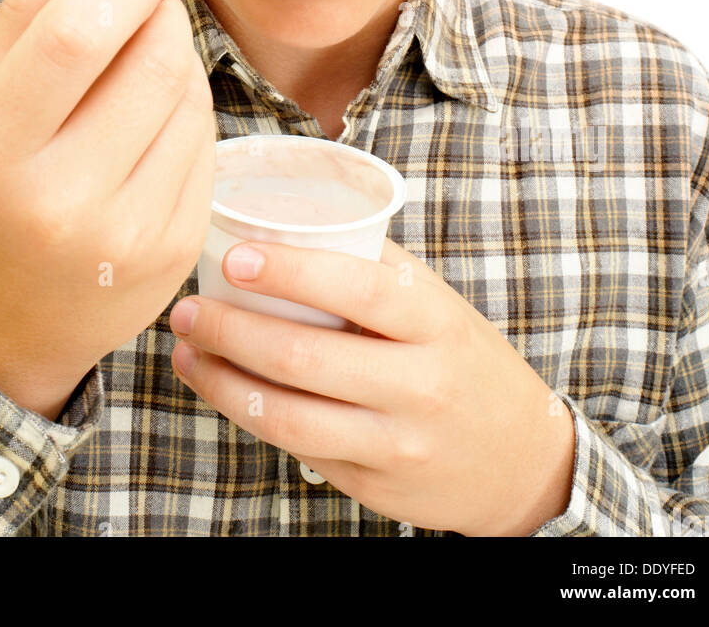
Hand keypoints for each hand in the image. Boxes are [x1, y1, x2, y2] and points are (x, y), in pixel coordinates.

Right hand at [0, 0, 216, 419]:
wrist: (6, 317)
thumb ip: (29, 9)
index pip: (75, 36)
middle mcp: (63, 202)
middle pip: (154, 59)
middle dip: (160, 12)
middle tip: (143, 9)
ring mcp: (129, 234)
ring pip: (191, 94)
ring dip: (175, 60)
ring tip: (135, 77)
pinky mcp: (178, 248)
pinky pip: (208, 140)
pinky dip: (188, 112)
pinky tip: (151, 128)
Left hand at [168, 237, 574, 535]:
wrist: (522, 460)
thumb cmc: (463, 360)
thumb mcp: (438, 307)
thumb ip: (375, 271)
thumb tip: (287, 224)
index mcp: (436, 322)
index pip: (357, 288)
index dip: (290, 271)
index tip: (235, 256)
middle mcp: (420, 385)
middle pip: (307, 358)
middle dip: (231, 330)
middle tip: (187, 307)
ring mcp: (397, 443)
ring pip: (290, 416)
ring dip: (223, 381)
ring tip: (186, 350)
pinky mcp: (375, 485)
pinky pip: (298, 448)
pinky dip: (249, 415)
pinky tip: (221, 387)